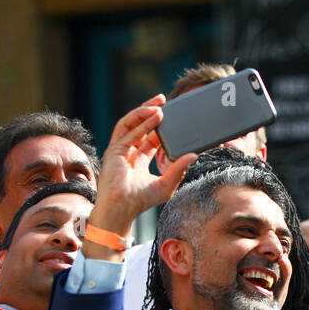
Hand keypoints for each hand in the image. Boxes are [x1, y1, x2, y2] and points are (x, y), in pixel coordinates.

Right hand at [87, 95, 196, 241]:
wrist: (122, 209)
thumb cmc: (141, 201)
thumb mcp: (166, 184)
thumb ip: (179, 169)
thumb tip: (194, 155)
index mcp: (138, 161)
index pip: (149, 138)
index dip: (160, 127)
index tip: (173, 117)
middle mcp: (128, 152)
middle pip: (139, 125)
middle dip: (151, 111)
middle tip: (164, 100)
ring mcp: (119, 150)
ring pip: (131, 123)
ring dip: (144, 111)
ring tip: (160, 104)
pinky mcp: (114, 149)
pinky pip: (128, 130)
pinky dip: (140, 121)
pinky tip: (154, 115)